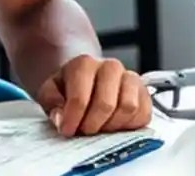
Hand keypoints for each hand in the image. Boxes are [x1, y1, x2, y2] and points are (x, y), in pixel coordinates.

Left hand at [36, 56, 152, 136]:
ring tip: (100, 126)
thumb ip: (51, 101)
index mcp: (84, 64)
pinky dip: (129, 125)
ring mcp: (131, 78)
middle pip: (106, 105)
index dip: (72, 120)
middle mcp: (111, 67)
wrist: (88, 82)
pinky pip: (143, 114)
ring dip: (111, 125)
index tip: (66, 130)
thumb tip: (61, 117)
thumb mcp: (50, 92)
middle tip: (84, 130)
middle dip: (92, 125)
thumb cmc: (68, 90)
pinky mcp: (144, 93)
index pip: (80, 98)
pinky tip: (115, 124)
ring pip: (128, 108)